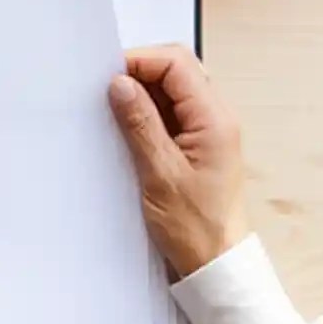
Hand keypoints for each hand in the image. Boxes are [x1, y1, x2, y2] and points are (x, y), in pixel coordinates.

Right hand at [108, 45, 249, 275]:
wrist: (215, 262)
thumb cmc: (195, 227)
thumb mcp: (159, 173)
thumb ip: (140, 123)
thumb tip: (120, 84)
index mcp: (214, 120)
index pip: (177, 65)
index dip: (140, 62)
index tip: (107, 77)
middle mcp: (216, 118)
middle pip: (176, 71)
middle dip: (139, 73)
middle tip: (106, 92)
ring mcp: (207, 130)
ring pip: (172, 91)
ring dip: (142, 95)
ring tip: (114, 113)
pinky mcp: (197, 145)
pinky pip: (171, 114)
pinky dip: (147, 114)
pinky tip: (127, 129)